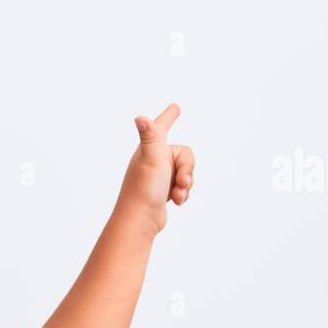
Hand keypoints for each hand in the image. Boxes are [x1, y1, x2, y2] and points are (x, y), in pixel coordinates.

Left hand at [113, 102, 194, 236]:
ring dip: (185, 184)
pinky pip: (183, 185)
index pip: (161, 126)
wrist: (141, 220)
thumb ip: (150, 136)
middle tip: (180, 182)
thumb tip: (139, 117)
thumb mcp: (152, 159)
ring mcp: (159, 174)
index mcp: (150, 148)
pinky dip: (182, 193)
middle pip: (186, 155)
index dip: (169, 116)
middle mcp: (153, 158)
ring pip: (187, 171)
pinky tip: (174, 201)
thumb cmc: (144, 189)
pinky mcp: (163, 188)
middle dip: (187, 170)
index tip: (176, 108)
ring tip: (176, 195)